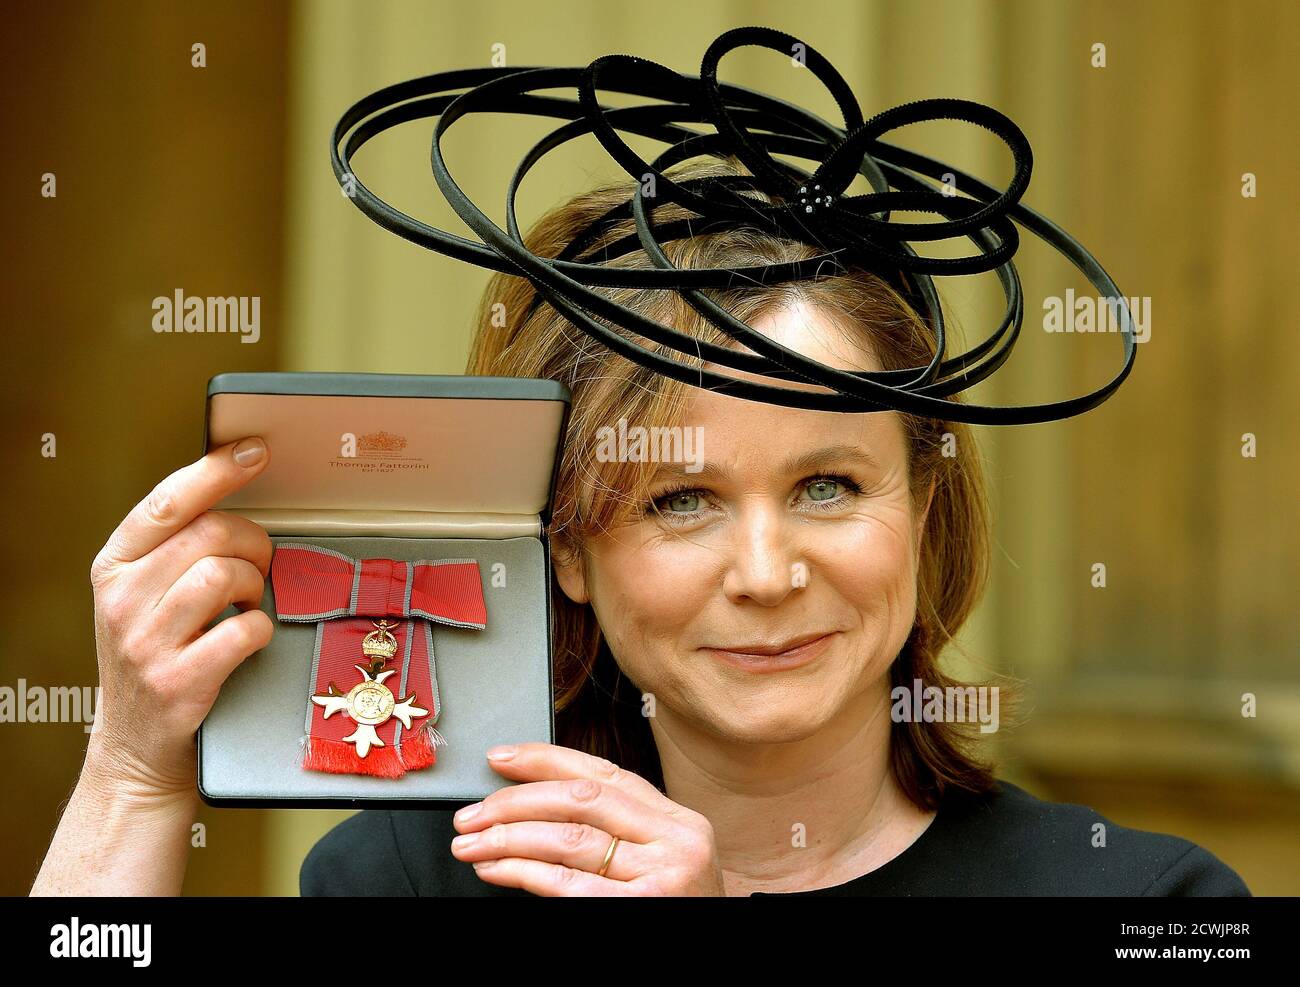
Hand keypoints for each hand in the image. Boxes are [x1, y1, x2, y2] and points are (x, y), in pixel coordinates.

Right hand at [86, 436, 274, 797]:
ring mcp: (145, 643)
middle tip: (260, 566)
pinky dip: (261, 629)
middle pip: (211, 532)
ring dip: (255, 585)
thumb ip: (176, 550)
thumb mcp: (144, 597)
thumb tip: (236, 498)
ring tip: (248, 603)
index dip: (217, 469)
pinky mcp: (177, 681)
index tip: (255, 450)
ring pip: (225, 574)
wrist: (135, 749)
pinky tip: (250, 637)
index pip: (168, 500)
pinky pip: (244, 629)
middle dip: (253, 542)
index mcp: (114, 566)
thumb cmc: (155, 659)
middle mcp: (121, 599)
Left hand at [449, 742, 725, 895]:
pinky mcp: (644, 909)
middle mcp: (676, 841)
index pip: (603, 775)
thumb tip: (536, 806)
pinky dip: (524, 873)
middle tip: (473, 813)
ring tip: (472, 844)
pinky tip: (497, 870)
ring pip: (569, 839)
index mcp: (679, 822)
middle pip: (581, 801)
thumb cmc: (677, 913)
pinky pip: (569, 885)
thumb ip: (619, 832)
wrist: (712, 960)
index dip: (546, 760)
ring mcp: (663, 877)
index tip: (502, 758)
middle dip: (516, 802)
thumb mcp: (662, 863)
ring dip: (508, 838)